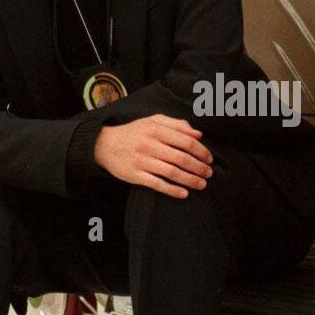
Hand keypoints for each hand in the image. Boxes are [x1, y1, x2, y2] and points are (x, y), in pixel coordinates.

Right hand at [94, 114, 213, 196]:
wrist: (104, 144)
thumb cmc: (134, 132)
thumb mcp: (153, 121)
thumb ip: (176, 125)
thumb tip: (198, 134)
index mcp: (156, 130)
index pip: (186, 141)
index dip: (201, 151)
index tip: (209, 159)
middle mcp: (150, 145)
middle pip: (181, 158)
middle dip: (199, 167)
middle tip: (209, 173)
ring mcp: (142, 161)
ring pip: (172, 172)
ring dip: (190, 180)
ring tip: (202, 184)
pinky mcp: (135, 175)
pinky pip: (157, 184)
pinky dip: (172, 190)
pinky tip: (184, 193)